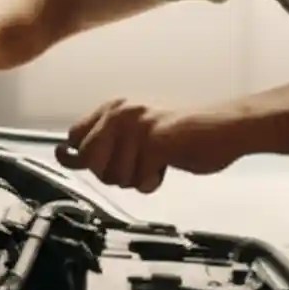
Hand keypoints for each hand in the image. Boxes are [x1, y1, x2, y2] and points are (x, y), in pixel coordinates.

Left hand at [54, 99, 242, 192]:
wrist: (222, 129)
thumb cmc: (181, 135)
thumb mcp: (134, 136)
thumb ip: (103, 145)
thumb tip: (66, 156)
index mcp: (115, 108)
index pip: (75, 136)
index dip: (79, 156)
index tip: (76, 159)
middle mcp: (122, 113)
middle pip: (90, 162)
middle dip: (111, 173)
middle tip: (135, 164)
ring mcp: (138, 127)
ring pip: (115, 176)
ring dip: (136, 178)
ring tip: (155, 162)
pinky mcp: (155, 142)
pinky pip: (139, 180)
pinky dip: (152, 181)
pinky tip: (164, 166)